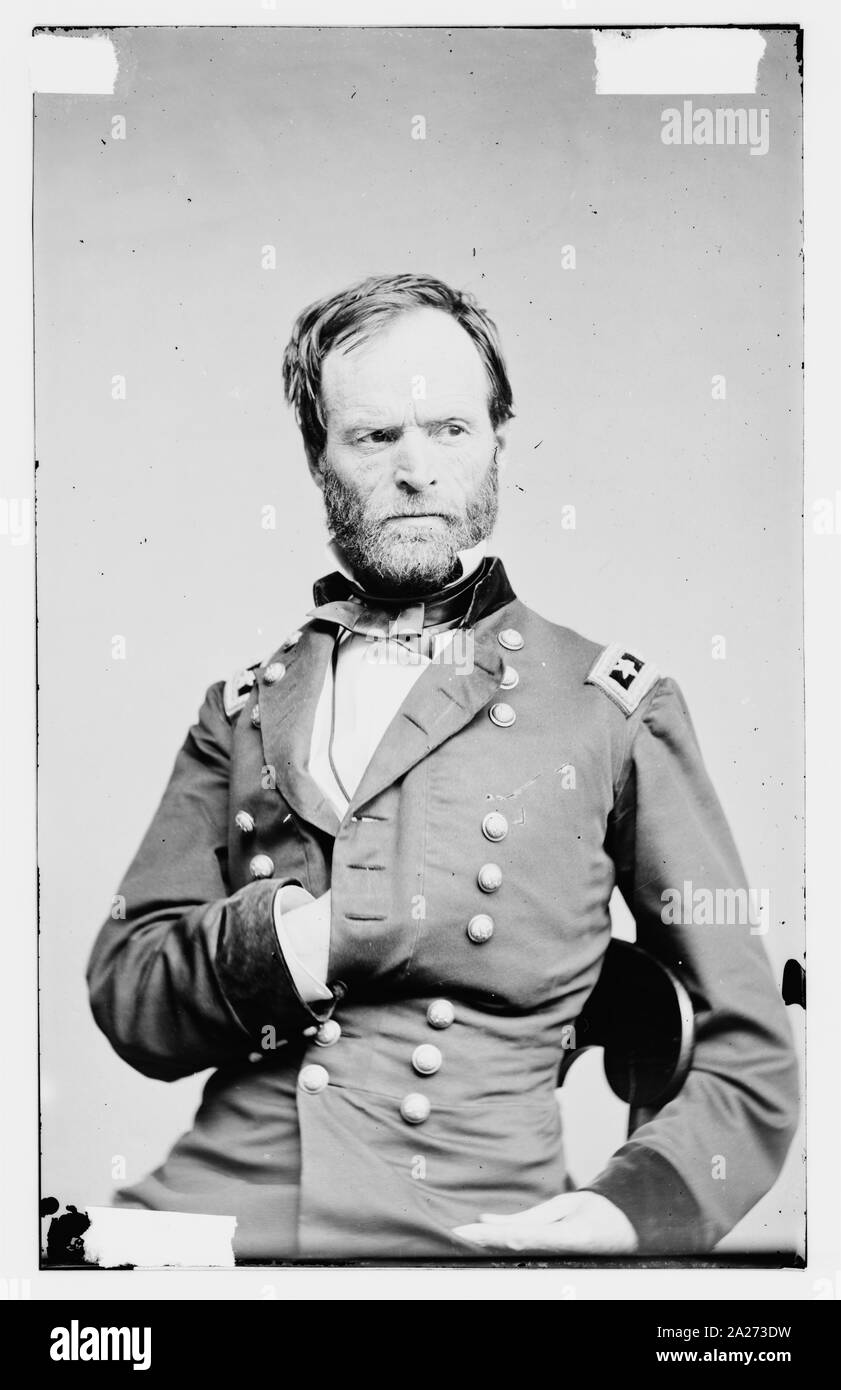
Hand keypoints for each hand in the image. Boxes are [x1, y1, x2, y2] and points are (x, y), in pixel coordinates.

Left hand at [453, 1191, 638, 1253]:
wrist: (628, 1228)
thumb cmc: (600, 1212)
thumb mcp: (567, 1205)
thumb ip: (529, 1217)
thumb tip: (490, 1220)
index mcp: (569, 1237)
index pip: (520, 1237)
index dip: (490, 1236)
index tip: (465, 1231)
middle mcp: (562, 1256)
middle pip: (513, 1250)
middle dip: (483, 1243)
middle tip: (455, 1235)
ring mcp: (560, 1263)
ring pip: (516, 1257)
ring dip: (490, 1247)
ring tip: (463, 1237)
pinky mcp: (556, 1264)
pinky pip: (525, 1256)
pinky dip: (502, 1249)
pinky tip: (485, 1242)